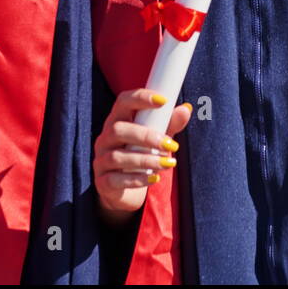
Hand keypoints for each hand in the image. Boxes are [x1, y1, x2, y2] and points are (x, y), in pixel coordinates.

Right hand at [94, 89, 191, 224]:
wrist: (125, 190)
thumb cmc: (140, 156)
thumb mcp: (156, 139)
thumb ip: (169, 125)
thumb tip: (186, 109)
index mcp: (117, 121)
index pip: (122, 102)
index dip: (140, 98)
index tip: (163, 101)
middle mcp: (105, 138)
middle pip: (117, 130)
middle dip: (146, 136)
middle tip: (171, 144)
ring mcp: (101, 160)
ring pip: (117, 157)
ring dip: (146, 160)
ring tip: (168, 163)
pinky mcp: (102, 182)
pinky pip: (115, 180)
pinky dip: (137, 179)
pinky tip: (154, 178)